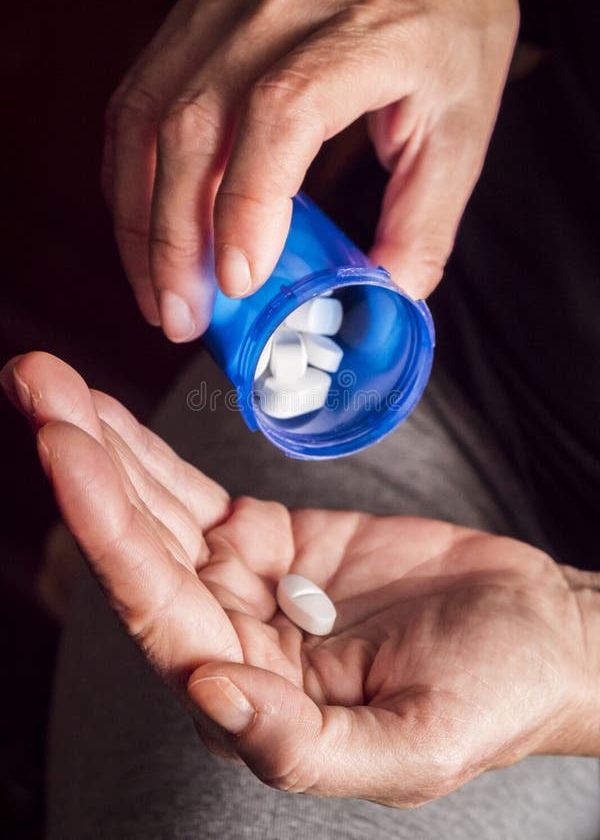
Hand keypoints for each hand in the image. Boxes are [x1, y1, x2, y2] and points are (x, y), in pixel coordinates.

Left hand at [3, 352, 598, 805]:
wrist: (542, 634)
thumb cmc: (493, 699)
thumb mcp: (410, 744)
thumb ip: (303, 742)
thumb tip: (209, 694)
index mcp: (251, 698)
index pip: (158, 612)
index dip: (107, 531)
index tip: (65, 452)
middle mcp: (230, 636)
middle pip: (138, 548)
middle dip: (84, 466)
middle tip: (39, 386)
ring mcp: (246, 581)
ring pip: (157, 510)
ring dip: (102, 445)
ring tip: (50, 381)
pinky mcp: (270, 537)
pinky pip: (195, 492)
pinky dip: (150, 452)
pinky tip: (106, 414)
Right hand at [103, 0, 518, 340]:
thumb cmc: (450, 28)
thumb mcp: (464, 130)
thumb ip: (423, 222)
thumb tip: (379, 299)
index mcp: (370, 28)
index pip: (282, 113)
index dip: (248, 202)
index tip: (238, 281)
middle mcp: (285, 1)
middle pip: (194, 123)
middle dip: (173, 238)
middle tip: (180, 316)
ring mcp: (228, 1)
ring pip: (148, 113)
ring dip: (139, 216)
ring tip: (156, 288)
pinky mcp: (198, 11)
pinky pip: (138, 96)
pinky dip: (130, 172)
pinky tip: (145, 225)